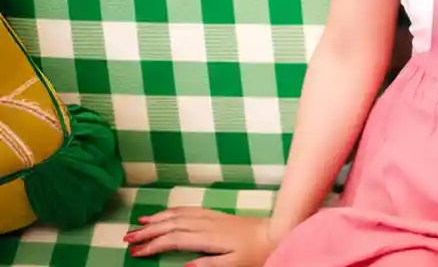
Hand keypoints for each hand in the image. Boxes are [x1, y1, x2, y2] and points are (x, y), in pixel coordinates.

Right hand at [124, 208, 277, 266]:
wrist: (277, 232)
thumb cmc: (256, 252)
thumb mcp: (233, 265)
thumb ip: (207, 265)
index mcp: (208, 237)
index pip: (174, 239)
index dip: (153, 245)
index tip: (135, 252)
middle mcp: (207, 223)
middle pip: (171, 224)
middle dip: (148, 231)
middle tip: (127, 238)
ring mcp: (211, 217)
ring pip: (178, 214)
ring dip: (157, 218)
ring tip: (138, 223)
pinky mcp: (217, 215)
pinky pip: (189, 209)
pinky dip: (173, 210)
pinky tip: (165, 213)